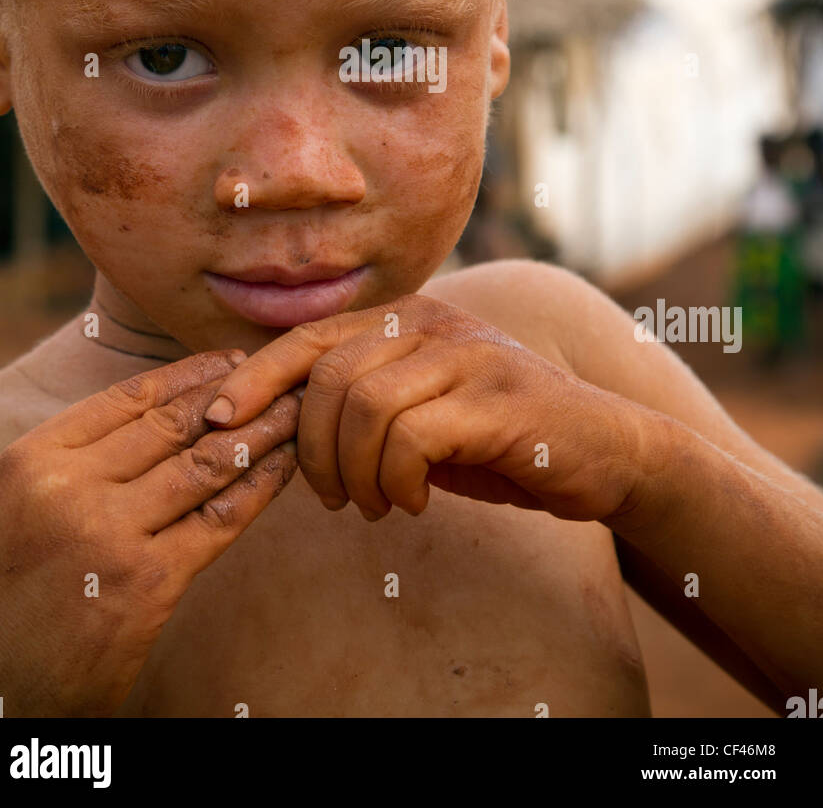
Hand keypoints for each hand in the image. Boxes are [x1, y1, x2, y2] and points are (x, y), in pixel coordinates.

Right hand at [0, 349, 298, 716]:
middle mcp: (67, 487)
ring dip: (262, 431)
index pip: (129, 397)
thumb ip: (89, 450)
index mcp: (35, 458)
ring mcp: (108, 534)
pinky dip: (262, 485)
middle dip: (239, 395)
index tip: (235, 361)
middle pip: (173, 424)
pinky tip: (288, 465)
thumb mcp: (32, 500)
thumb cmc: (30, 584)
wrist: (12, 683)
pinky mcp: (149, 581)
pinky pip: (221, 517)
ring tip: (299, 410)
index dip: (191, 374)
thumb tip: (175, 398)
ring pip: (205, 463)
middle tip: (286, 375)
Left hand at [203, 295, 648, 525]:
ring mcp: (467, 354)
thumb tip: (275, 422)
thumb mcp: (421, 410)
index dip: (255, 378)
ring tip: (375, 504)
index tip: (218, 422)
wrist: (603, 451)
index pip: (309, 336)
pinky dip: (397, 481)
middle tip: (331, 498)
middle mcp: (433, 322)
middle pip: (328, 374)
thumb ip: (362, 399)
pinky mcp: (496, 398)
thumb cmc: (499, 436)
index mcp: (407, 317)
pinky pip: (410, 437)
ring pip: (363, 405)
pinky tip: (416, 500)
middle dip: (311, 448)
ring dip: (354, 473)